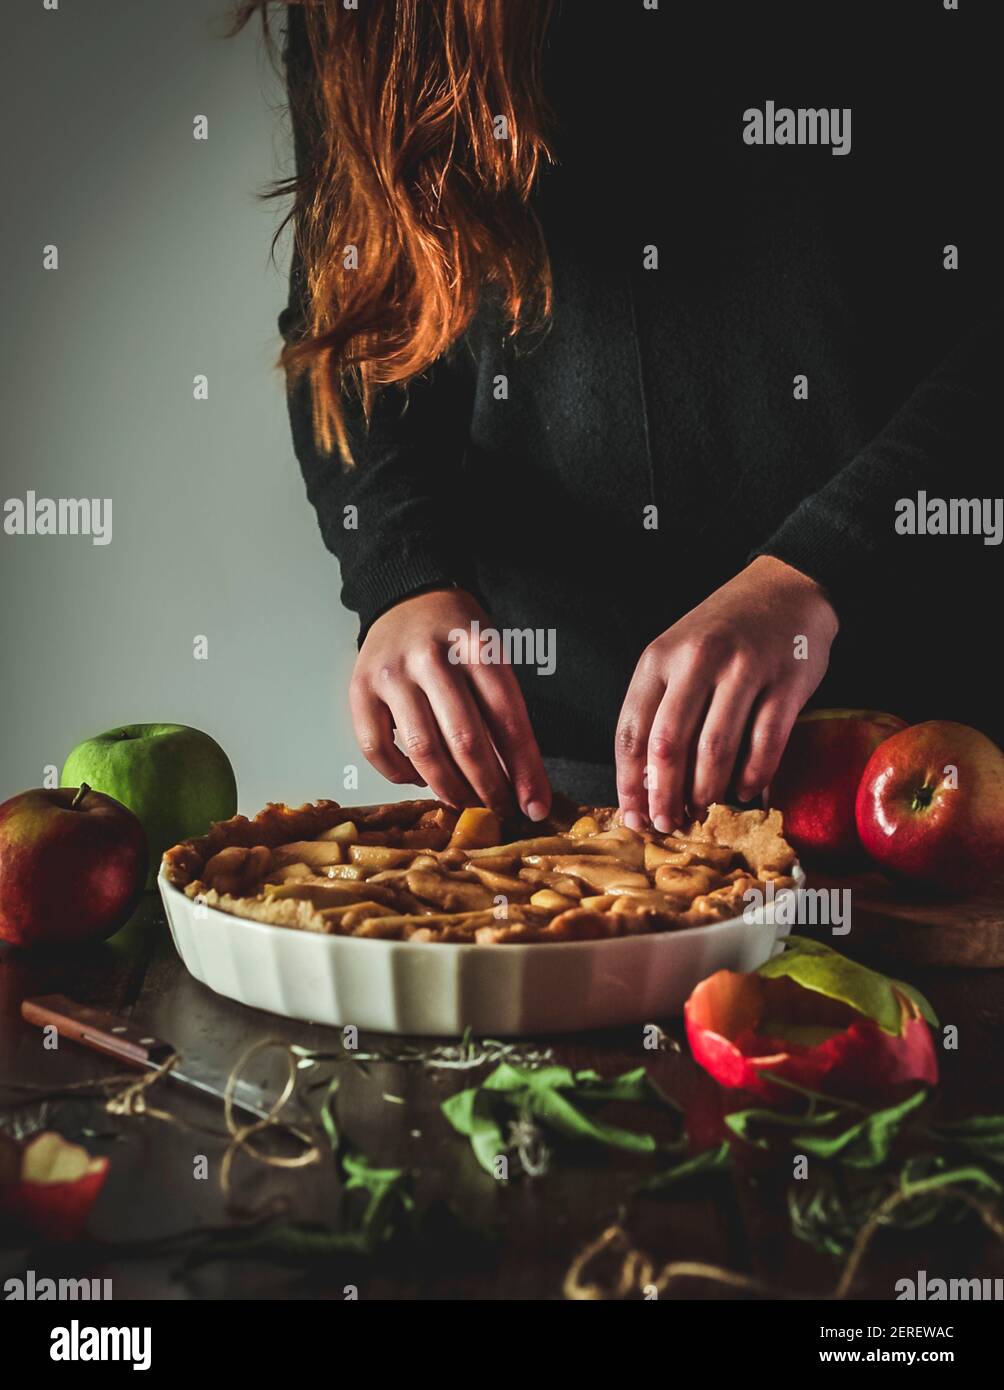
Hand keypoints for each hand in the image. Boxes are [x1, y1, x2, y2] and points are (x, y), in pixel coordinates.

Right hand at [350, 588, 551, 820]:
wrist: (408, 597)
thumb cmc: (458, 635)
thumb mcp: (492, 655)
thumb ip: (504, 711)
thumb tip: (522, 783)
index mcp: (477, 645)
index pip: (508, 719)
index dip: (524, 770)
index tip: (534, 806)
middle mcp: (432, 657)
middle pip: (466, 740)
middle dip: (489, 787)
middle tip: (499, 810)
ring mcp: (392, 673)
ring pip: (422, 750)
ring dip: (448, 788)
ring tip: (464, 800)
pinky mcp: (360, 689)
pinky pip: (376, 747)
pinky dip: (399, 774)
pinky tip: (418, 778)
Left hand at [615, 556, 838, 829]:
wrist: (786, 588)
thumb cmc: (724, 631)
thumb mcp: (678, 654)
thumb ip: (660, 708)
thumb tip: (648, 783)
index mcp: (660, 658)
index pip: (632, 731)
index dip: (629, 782)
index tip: (631, 815)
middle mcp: (698, 661)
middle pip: (669, 746)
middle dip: (664, 796)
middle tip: (668, 824)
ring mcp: (745, 670)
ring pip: (716, 750)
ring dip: (706, 792)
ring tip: (703, 812)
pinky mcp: (787, 682)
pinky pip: (765, 743)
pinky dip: (752, 776)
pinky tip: (744, 792)